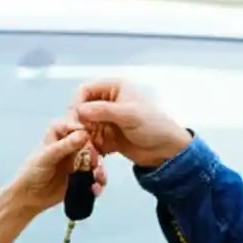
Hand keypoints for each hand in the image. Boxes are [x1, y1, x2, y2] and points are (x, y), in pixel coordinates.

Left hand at [8, 120, 107, 213]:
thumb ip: (64, 146)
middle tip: (94, 163)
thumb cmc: (31, 173)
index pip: (77, 126)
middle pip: (92, 144)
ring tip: (97, 178)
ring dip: (99, 170)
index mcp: (60, 134)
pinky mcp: (82, 176)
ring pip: (96, 161)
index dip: (87, 131)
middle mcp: (71, 146)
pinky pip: (96, 177)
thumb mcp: (46, 157)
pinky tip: (94, 188)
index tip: (91, 140)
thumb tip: (83, 134)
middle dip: (96, 154)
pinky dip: (98, 182)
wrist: (29, 197)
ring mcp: (78, 161)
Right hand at [70, 80, 191, 167]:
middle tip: (80, 136)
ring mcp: (106, 120)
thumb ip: (103, 111)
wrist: (166, 150)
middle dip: (79, 123)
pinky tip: (94, 153)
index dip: (78, 103)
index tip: (76, 118)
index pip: (86, 90)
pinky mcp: (106, 136)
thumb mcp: (129, 115)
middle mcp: (107, 102)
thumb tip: (80, 110)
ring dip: (84, 136)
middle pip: (81, 109)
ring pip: (84, 126)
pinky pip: (91, 139)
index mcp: (114, 88)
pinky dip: (90, 146)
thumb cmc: (153, 126)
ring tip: (88, 147)